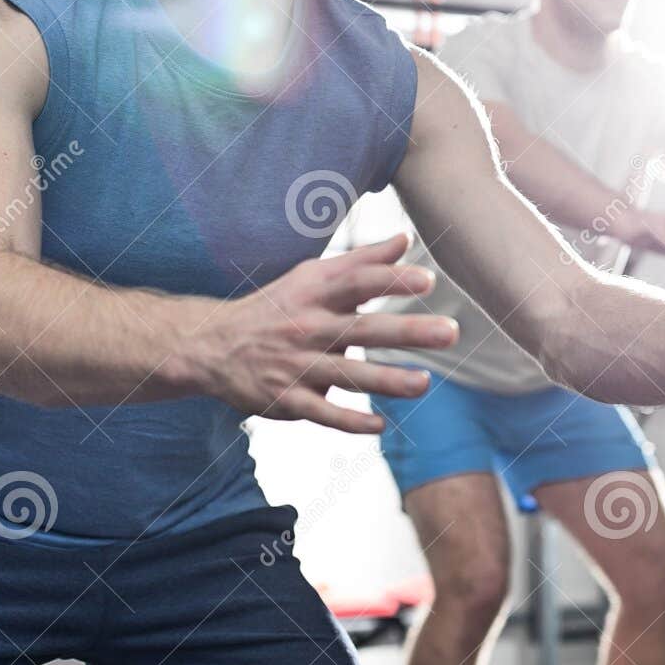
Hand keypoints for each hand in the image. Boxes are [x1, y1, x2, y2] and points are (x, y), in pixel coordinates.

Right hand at [197, 233, 456, 429]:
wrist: (214, 345)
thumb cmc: (278, 306)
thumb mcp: (311, 277)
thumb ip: (362, 261)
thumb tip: (406, 240)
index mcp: (314, 294)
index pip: (357, 282)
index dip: (392, 279)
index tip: (428, 279)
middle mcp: (307, 327)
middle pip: (363, 329)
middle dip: (408, 331)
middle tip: (451, 332)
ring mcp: (297, 365)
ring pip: (347, 375)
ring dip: (387, 380)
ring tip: (424, 383)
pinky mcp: (287, 400)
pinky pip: (323, 413)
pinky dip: (350, 421)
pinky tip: (380, 425)